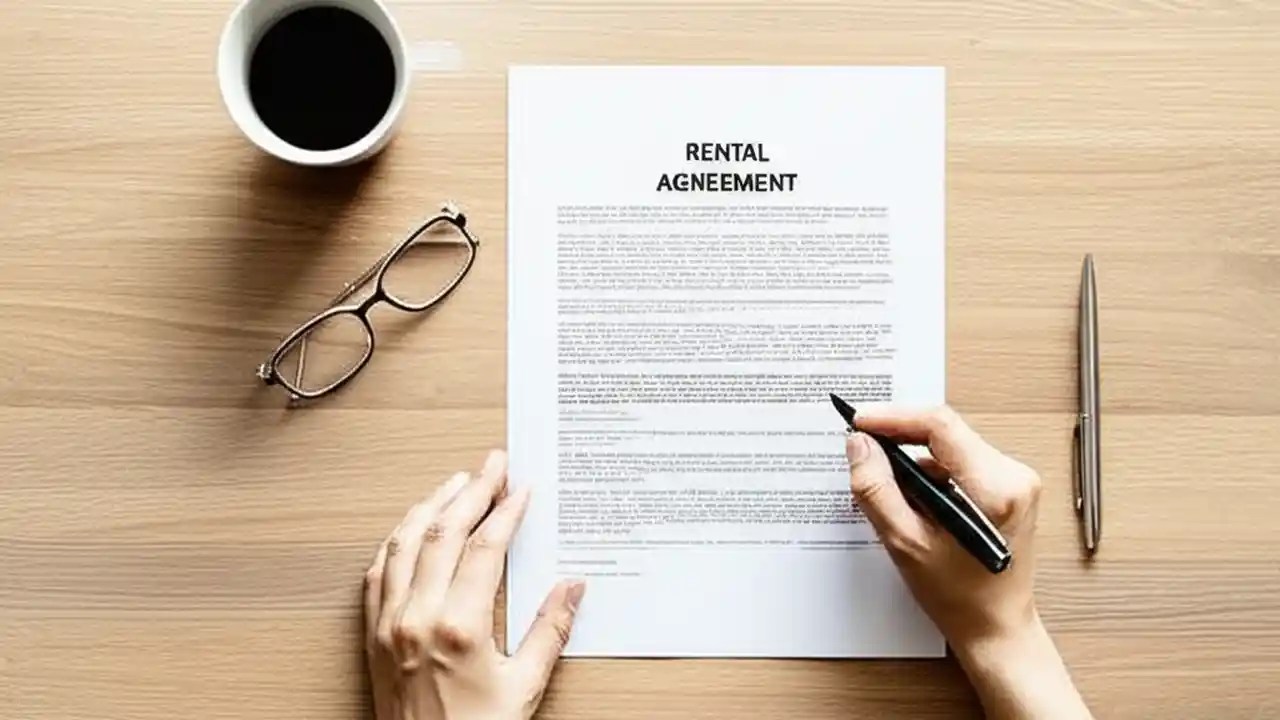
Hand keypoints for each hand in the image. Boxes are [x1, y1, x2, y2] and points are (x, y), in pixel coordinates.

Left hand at [363, 450, 585, 719]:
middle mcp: (417, 617)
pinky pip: (378, 571)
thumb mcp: (524, 686)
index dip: (506, 510)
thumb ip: (550, 631)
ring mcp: (388, 623)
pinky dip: (396, 540)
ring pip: (404, 543)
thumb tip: (573, 587)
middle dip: (472, 491)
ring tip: (455, 483)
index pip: (485, 547)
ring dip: (431, 505)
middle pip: (444, 533)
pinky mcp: (372, 634)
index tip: (521, 488)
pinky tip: (411, 528)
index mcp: (459, 627)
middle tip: (492, 464)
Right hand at [845, 406, 1091, 719]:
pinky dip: (930, 474)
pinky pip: (959, 463)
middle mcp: (1014, 476)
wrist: (996, 628)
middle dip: (900, 439)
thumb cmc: (961, 597)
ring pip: (949, 447)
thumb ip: (877, 490)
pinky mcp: (1008, 487)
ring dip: (914, 461)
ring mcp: (1015, 480)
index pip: (940, 426)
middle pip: (945, 432)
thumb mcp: (906, 544)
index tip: (861, 423)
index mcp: (996, 488)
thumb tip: (859, 446)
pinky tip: (913, 501)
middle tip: (863, 452)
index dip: (894, 418)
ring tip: (888, 490)